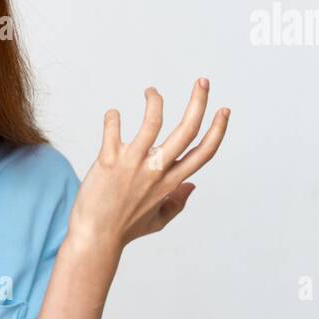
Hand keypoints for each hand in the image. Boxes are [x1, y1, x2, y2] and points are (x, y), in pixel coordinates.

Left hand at [69, 78, 229, 251]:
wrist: (95, 237)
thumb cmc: (124, 229)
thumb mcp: (158, 221)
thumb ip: (177, 203)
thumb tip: (192, 186)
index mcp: (171, 183)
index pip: (204, 152)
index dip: (218, 129)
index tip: (224, 110)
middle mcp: (156, 170)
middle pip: (187, 130)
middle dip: (199, 101)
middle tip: (202, 81)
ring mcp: (133, 164)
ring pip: (153, 121)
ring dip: (155, 100)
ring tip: (151, 91)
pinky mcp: (109, 160)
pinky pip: (113, 128)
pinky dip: (113, 116)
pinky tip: (113, 115)